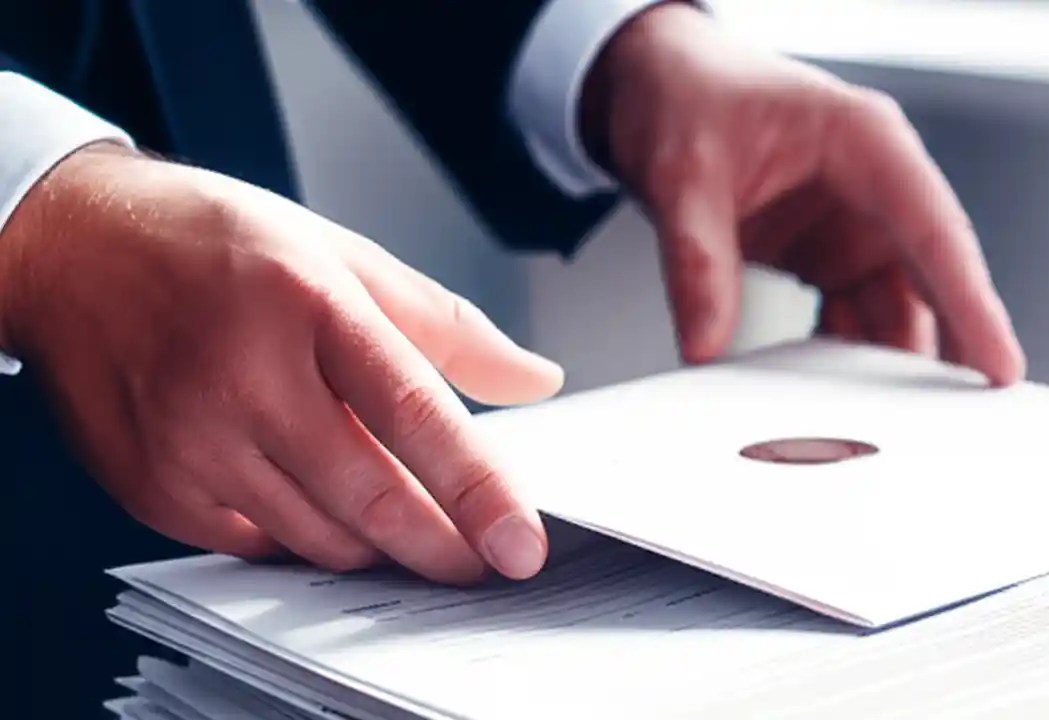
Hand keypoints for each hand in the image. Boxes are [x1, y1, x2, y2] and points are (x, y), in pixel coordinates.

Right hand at [0, 143, 559, 580]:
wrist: (77, 248)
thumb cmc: (222, 246)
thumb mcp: (346, 258)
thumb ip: (449, 328)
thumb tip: (537, 381)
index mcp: (308, 302)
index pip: (414, 414)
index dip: (477, 490)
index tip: (521, 545)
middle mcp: (244, 375)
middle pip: (370, 496)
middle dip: (441, 546)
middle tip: (480, 560)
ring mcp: (192, 439)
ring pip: (320, 536)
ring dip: (377, 541)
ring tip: (405, 521)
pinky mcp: (156, 487)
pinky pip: (260, 545)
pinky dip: (306, 535)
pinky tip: (321, 504)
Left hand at [584, 4, 1024, 383]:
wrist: (650, 86)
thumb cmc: (684, 96)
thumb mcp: (681, 172)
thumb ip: (697, 258)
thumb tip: (706, 341)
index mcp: (863, 140)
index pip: (933, 228)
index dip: (970, 300)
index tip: (997, 364)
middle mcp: (871, 187)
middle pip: (927, 279)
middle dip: (942, 349)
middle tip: (954, 425)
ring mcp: (851, 226)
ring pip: (890, 309)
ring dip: (881, 366)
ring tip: (875, 425)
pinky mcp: (824, 257)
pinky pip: (848, 319)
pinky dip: (839, 359)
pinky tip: (824, 395)